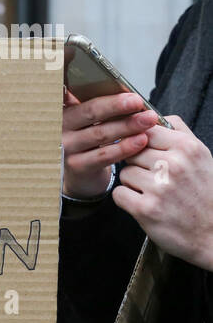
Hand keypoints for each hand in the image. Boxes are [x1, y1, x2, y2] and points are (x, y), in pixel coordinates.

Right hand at [62, 90, 159, 197]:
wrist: (80, 171)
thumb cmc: (88, 138)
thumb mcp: (86, 118)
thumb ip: (97, 104)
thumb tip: (125, 91)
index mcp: (61, 110)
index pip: (70, 93)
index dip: (86, 86)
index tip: (106, 81)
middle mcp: (59, 128)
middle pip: (89, 113)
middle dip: (116, 106)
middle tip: (138, 101)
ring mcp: (66, 148)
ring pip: (99, 134)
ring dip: (127, 125)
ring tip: (148, 120)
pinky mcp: (77, 166)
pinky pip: (103, 155)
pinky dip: (124, 147)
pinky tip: (140, 140)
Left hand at [113, 115, 212, 269]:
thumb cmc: (204, 191)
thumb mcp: (200, 156)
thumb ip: (178, 132)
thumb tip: (152, 113)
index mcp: (187, 147)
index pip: (144, 130)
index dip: (141, 143)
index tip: (147, 154)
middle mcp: (174, 165)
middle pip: (131, 152)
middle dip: (137, 165)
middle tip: (156, 179)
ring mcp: (159, 187)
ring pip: (124, 173)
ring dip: (133, 184)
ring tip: (154, 193)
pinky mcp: (146, 209)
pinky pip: (118, 193)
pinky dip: (127, 200)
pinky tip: (145, 204)